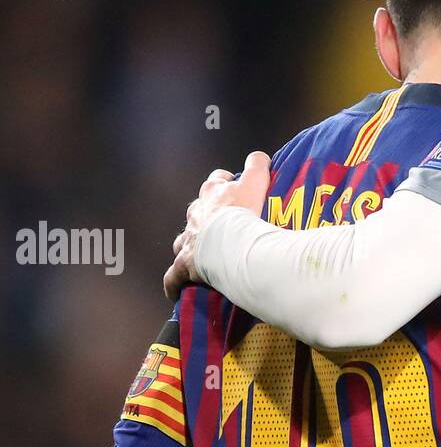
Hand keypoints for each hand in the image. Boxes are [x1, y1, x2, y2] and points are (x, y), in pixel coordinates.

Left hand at [163, 150, 270, 300]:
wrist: (231, 243)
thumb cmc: (244, 214)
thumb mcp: (256, 183)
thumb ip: (258, 166)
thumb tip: (259, 156)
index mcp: (212, 194)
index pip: (215, 182)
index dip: (225, 184)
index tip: (234, 188)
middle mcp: (196, 215)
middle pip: (197, 210)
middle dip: (207, 216)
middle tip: (224, 226)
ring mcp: (188, 240)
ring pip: (183, 240)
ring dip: (191, 245)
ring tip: (204, 255)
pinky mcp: (185, 264)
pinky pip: (174, 275)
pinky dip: (175, 282)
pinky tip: (176, 290)